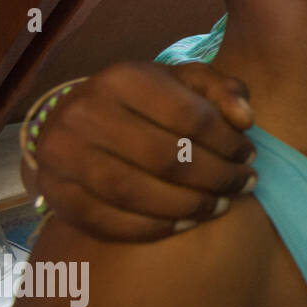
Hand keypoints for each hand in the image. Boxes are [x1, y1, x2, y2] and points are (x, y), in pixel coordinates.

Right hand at [29, 62, 256, 241]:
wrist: (78, 123)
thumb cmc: (147, 102)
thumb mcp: (185, 83)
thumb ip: (222, 90)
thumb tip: (246, 119)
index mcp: (122, 78)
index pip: (191, 117)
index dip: (229, 143)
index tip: (250, 156)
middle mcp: (85, 113)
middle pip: (167, 159)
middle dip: (217, 177)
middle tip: (244, 185)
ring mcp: (63, 155)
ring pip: (137, 193)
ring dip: (190, 206)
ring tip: (221, 205)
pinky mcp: (56, 193)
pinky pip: (109, 222)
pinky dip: (154, 228)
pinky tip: (186, 224)